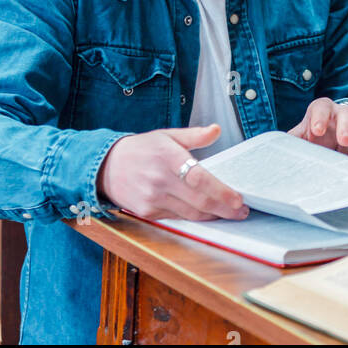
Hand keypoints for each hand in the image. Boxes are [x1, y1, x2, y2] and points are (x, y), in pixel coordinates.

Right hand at [97, 124, 247, 220]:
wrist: (106, 166)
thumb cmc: (141, 149)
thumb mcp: (166, 136)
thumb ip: (194, 136)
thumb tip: (216, 130)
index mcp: (168, 158)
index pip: (200, 179)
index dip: (222, 193)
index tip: (239, 200)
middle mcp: (160, 181)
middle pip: (199, 202)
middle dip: (225, 210)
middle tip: (241, 211)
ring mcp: (152, 199)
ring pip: (190, 214)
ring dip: (212, 216)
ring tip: (228, 213)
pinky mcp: (147, 212)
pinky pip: (177, 218)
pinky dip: (193, 217)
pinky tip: (205, 214)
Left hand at [288, 97, 347, 163]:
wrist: (336, 137)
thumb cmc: (315, 137)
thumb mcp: (302, 137)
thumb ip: (292, 142)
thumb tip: (274, 153)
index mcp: (322, 109)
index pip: (321, 107)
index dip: (319, 117)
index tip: (316, 131)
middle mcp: (342, 112)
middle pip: (346, 114)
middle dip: (346, 128)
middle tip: (344, 142)